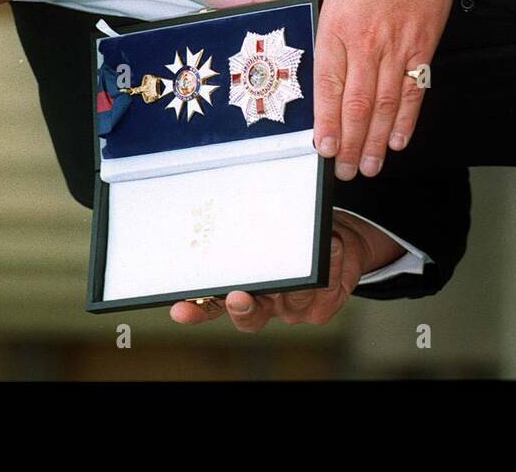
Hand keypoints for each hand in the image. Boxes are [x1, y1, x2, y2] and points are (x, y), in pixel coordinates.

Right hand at [168, 211, 403, 330]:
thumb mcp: (265, 229)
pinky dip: (332, 264)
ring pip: (294, 300)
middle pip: (249, 317)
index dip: (195, 311)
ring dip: (301, 279)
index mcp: (242, 290)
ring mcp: (293, 309)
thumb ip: (246, 224)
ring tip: (309, 247)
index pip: (211, 305)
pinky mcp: (322, 308)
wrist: (337, 243)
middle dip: (242, 308)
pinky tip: (333, 246)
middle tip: (236, 296)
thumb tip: (220, 197)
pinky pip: (327, 289)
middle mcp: (265, 305)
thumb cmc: (290, 235)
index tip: (178, 308)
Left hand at [251, 0, 454, 179]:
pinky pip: (415, 91)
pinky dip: (407, 120)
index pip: (329, 85)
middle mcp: (367, 44)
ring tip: (369, 166)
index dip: (326, 121)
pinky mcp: (423, 47)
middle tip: (344, 170)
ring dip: (376, 141)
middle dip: (350, 143)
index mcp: (338, 27)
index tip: (322, 148)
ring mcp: (398, 48)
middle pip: (357, 105)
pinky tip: (398, 141)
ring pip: (386, 105)